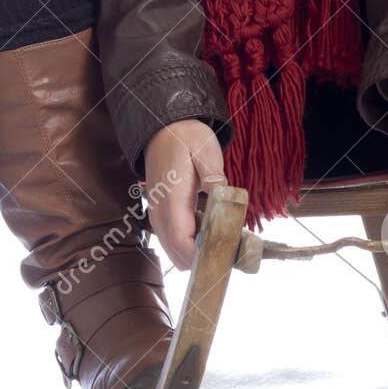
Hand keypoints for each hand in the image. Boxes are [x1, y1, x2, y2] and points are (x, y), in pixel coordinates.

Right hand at [143, 119, 228, 271]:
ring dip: (195, 253)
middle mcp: (160, 212)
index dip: (201, 257)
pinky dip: (188, 244)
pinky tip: (208, 229)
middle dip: (202, 260)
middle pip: (177, 255)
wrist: (162, 128)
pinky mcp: (159, 214)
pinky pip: (171, 240)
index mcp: (172, 199)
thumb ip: (214, 176)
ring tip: (221, 239)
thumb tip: (225, 199)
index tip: (224, 256)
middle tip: (230, 250)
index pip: (182, 242)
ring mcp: (157, 215)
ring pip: (174, 251)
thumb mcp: (205, 150)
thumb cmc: (186, 138)